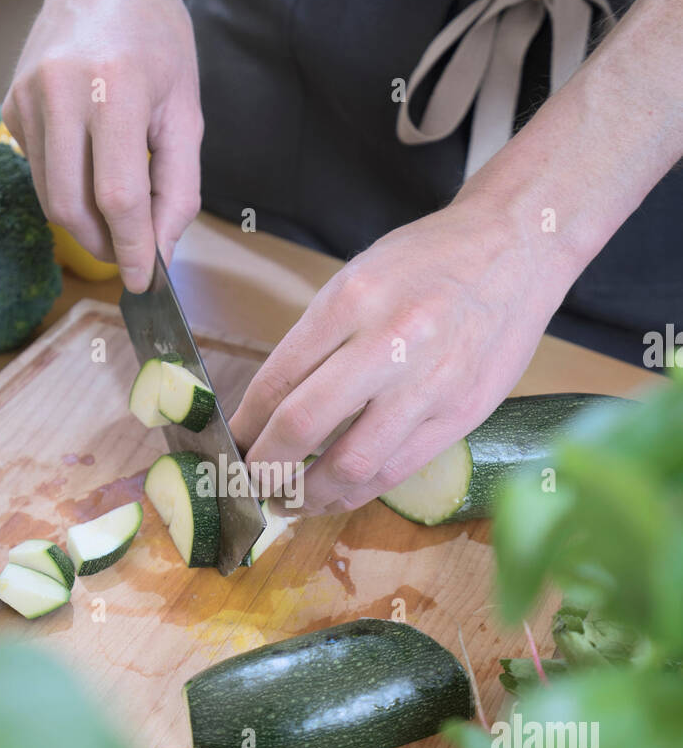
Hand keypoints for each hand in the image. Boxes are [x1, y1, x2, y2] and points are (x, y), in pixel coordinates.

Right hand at [3, 0, 201, 291]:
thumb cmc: (156, 39)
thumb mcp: (186, 112)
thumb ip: (179, 189)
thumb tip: (161, 253)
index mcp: (116, 88)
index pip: (119, 197)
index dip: (132, 249)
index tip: (143, 282)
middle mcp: (62, 90)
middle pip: (71, 207)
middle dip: (103, 244)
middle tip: (130, 252)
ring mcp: (27, 97)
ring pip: (48, 197)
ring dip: (83, 223)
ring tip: (116, 215)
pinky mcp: (10, 105)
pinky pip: (37, 171)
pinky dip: (66, 185)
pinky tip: (89, 157)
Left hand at [231, 195, 578, 514]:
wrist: (517, 247)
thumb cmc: (429, 261)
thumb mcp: (358, 277)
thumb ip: (318, 341)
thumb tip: (269, 409)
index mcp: (351, 300)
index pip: (276, 380)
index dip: (243, 426)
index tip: (230, 444)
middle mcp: (389, 342)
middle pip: (302, 426)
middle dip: (264, 466)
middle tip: (248, 481)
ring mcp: (430, 384)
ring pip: (350, 464)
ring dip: (308, 494)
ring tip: (288, 500)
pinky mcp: (462, 414)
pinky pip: (395, 471)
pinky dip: (356, 492)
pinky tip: (335, 494)